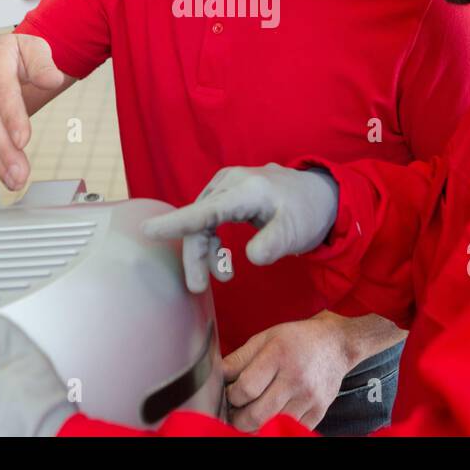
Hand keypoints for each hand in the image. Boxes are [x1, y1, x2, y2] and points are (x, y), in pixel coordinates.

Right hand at [0, 33, 66, 189]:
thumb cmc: (6, 54)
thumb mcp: (29, 46)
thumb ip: (42, 62)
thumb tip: (53, 79)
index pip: (3, 93)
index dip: (11, 117)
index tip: (22, 139)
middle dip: (5, 150)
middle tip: (20, 171)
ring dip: (0, 162)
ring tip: (16, 181)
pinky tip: (8, 178)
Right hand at [142, 164, 338, 292]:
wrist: (320, 196)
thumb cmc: (307, 213)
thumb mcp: (296, 232)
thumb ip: (273, 243)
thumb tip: (250, 257)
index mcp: (247, 190)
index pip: (206, 210)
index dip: (177, 223)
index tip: (149, 231)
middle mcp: (231, 182)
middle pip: (199, 220)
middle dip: (195, 255)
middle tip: (198, 287)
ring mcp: (227, 186)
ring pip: (201, 221)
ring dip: (204, 252)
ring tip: (223, 275)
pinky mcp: (227, 194)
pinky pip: (207, 218)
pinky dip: (210, 242)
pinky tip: (222, 260)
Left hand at [223, 313, 353, 430]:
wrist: (335, 345)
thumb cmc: (297, 339)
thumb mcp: (265, 338)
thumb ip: (238, 359)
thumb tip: (216, 377)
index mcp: (279, 355)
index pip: (245, 388)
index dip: (231, 396)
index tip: (230, 393)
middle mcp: (295, 379)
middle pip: (256, 415)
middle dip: (238, 418)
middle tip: (235, 410)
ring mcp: (308, 399)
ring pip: (271, 427)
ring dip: (255, 426)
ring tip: (250, 413)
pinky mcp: (318, 413)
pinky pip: (290, 431)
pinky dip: (275, 428)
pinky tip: (270, 415)